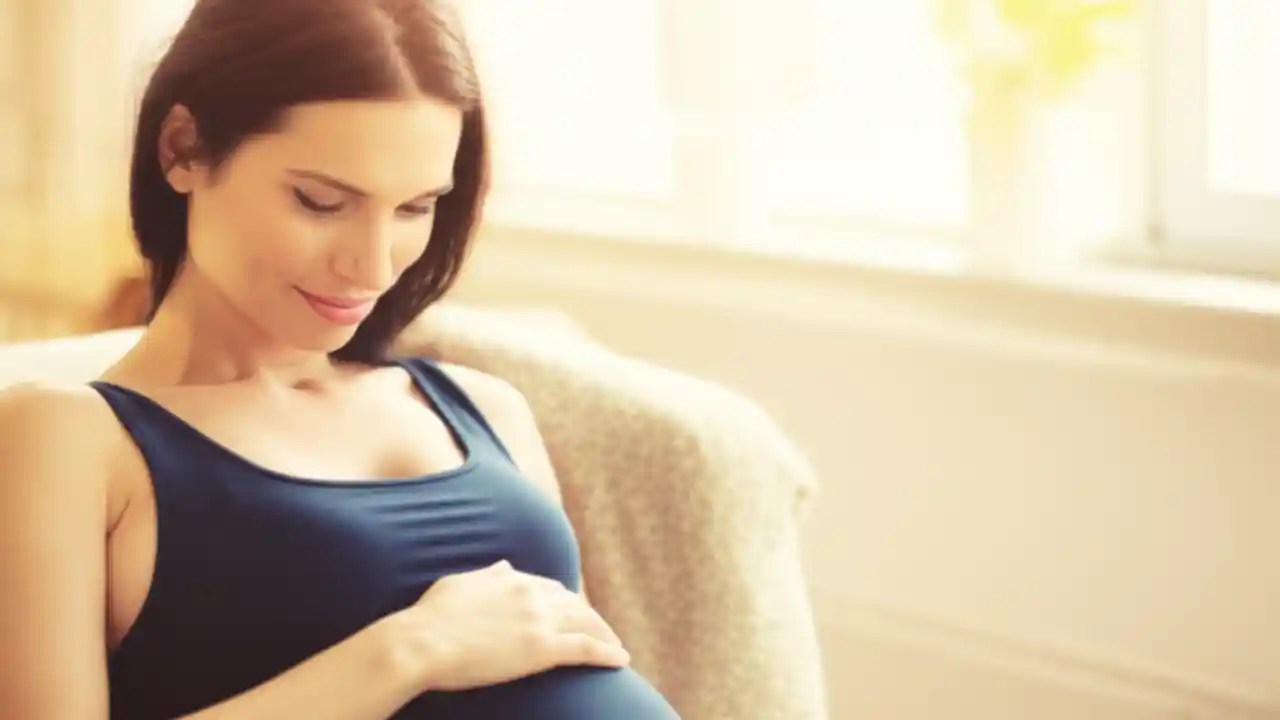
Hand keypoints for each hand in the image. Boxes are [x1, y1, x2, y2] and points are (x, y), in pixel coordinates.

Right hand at [404, 560, 629, 691]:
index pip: (548, 587)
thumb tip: (506, 567)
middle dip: (588, 616)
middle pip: (572, 603)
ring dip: (604, 634)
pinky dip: (607, 652)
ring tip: (615, 647)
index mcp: (510, 579)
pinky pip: (586, 648)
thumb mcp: (458, 584)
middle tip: (599, 630)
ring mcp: (539, 620)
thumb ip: (487, 576)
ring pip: (586, 623)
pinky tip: (621, 659)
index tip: (571, 611)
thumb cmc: (430, 618)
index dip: (563, 600)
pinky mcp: (543, 648)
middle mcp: (530, 593)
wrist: (422, 642)